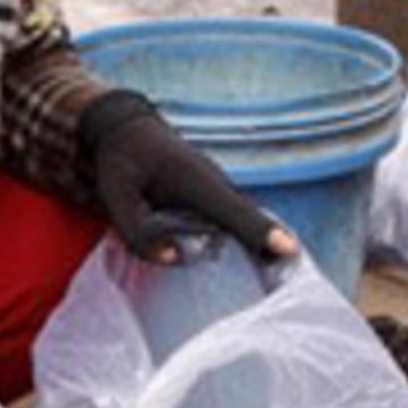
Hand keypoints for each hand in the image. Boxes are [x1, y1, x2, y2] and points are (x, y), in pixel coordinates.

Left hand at [80, 89, 298, 264]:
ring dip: (262, 245)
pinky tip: (254, 263)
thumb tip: (174, 260)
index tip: (289, 250)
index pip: (234, 211)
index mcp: (196, 181)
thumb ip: (138, 232)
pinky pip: (234, 220)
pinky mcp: (210, 197)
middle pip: (250, 219)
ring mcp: (215, 189)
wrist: (124, 129)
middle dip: (271, 246)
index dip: (260, 232)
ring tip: (280, 277)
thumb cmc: (120, 162)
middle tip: (292, 277)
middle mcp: (214, 184)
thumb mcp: (115, 197)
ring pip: (244, 220)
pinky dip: (247, 238)